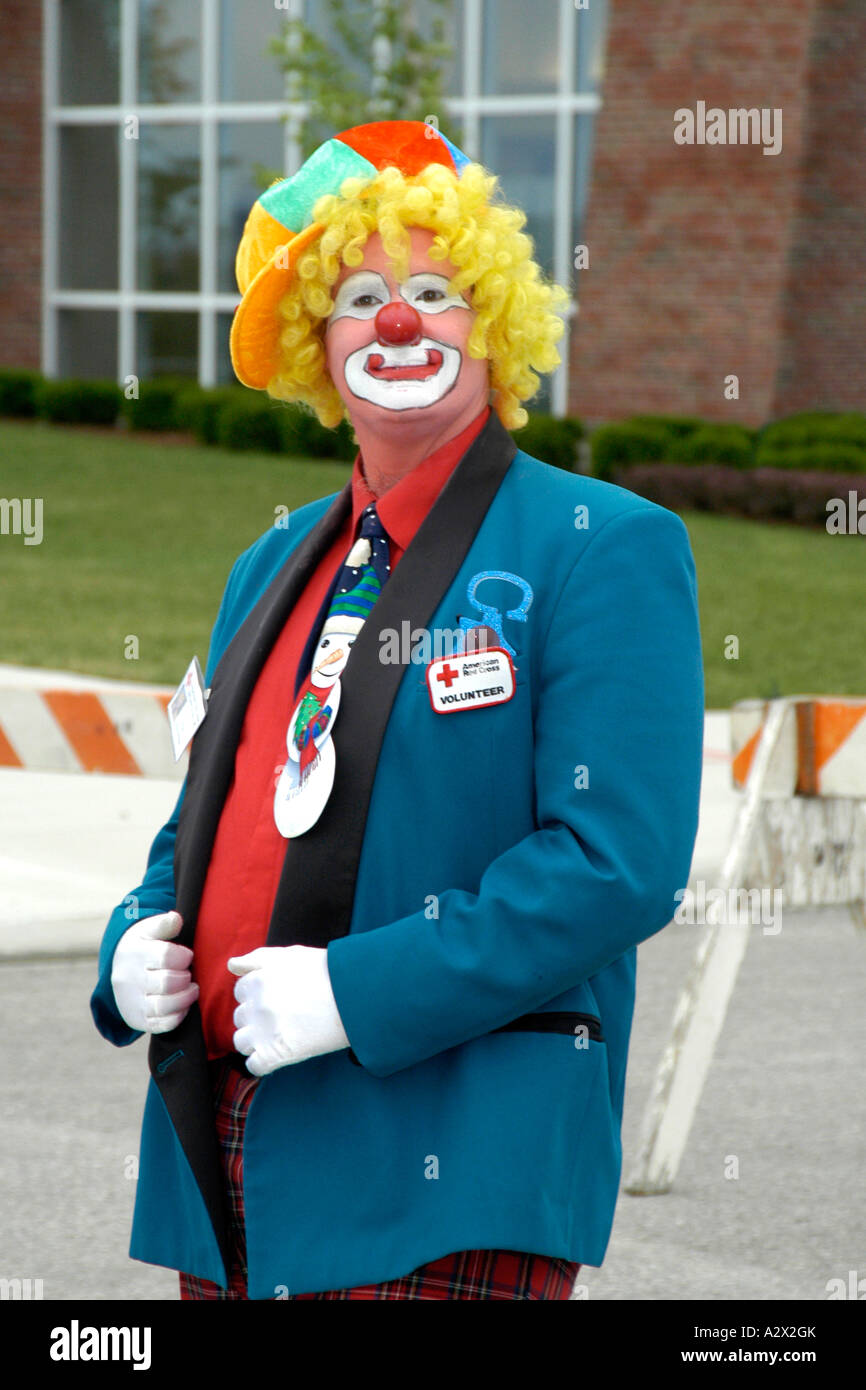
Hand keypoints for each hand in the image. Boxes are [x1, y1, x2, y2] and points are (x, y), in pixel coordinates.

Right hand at [110, 911, 197, 1034]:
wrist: (119, 970)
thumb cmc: (142, 947)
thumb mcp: (149, 930)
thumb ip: (164, 923)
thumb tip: (176, 918)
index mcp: (135, 954)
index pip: (165, 956)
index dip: (183, 956)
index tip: (188, 956)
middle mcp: (131, 979)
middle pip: (166, 983)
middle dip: (184, 978)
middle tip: (188, 974)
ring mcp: (133, 1002)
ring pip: (163, 1006)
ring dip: (185, 998)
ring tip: (192, 989)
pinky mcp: (138, 1020)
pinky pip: (160, 1025)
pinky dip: (177, 1017)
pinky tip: (183, 1006)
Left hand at [228, 945, 348, 1076]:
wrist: (356, 996)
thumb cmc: (328, 972)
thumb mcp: (291, 955)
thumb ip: (257, 958)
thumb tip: (232, 965)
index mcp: (259, 978)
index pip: (241, 991)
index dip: (258, 995)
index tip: (279, 998)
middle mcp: (257, 1003)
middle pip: (240, 1016)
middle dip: (257, 1017)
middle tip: (285, 1017)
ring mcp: (264, 1030)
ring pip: (241, 1041)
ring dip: (256, 1041)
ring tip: (282, 1036)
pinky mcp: (275, 1053)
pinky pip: (254, 1065)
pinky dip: (263, 1063)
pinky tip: (280, 1054)